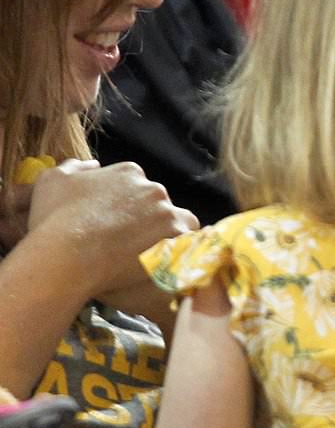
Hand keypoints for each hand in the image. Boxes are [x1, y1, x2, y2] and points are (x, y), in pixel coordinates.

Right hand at [25, 160, 198, 299]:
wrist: (68, 254)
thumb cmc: (55, 219)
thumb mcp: (53, 181)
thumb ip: (75, 167)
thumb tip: (93, 165)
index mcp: (128, 172)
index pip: (135, 185)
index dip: (125, 206)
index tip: (114, 223)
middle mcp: (153, 187)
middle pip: (156, 203)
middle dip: (146, 219)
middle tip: (128, 242)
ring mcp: (167, 211)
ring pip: (177, 220)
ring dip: (167, 233)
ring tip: (149, 253)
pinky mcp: (176, 236)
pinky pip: (188, 242)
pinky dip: (179, 251)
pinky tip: (164, 262)